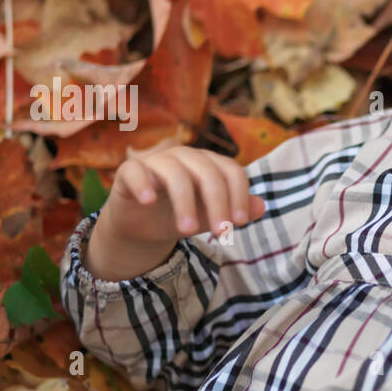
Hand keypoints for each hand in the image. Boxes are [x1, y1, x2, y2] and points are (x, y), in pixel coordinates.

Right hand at [86, 146, 266, 280]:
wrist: (143, 226)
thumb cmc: (181, 216)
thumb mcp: (210, 218)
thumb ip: (234, 212)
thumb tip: (261, 207)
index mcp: (210, 164)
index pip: (232, 172)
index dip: (239, 196)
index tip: (238, 224)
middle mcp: (186, 157)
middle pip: (208, 174)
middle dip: (218, 204)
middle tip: (221, 233)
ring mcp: (157, 161)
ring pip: (176, 174)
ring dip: (185, 204)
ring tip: (189, 232)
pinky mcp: (130, 171)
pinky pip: (136, 171)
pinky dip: (143, 185)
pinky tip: (149, 202)